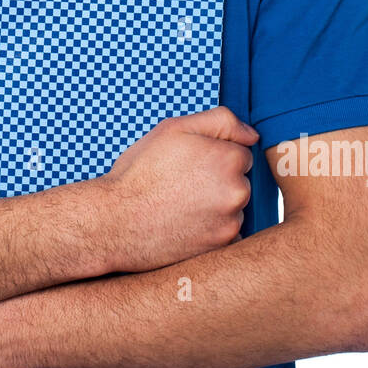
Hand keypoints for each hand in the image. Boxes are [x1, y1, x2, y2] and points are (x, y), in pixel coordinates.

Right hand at [90, 106, 256, 271]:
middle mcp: (237, 191)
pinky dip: (212, 230)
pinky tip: (185, 225)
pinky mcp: (221, 246)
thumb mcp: (173, 129)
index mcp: (229, 159)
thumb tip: (251, 135)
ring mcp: (231, 221)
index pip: (240, 154)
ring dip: (216, 207)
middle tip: (181, 186)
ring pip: (233, 207)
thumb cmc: (140, 173)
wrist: (115, 221)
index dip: (213, 157)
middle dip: (217, 181)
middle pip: (239, 181)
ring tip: (180, 206)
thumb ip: (220, 121)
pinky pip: (227, 233)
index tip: (189, 165)